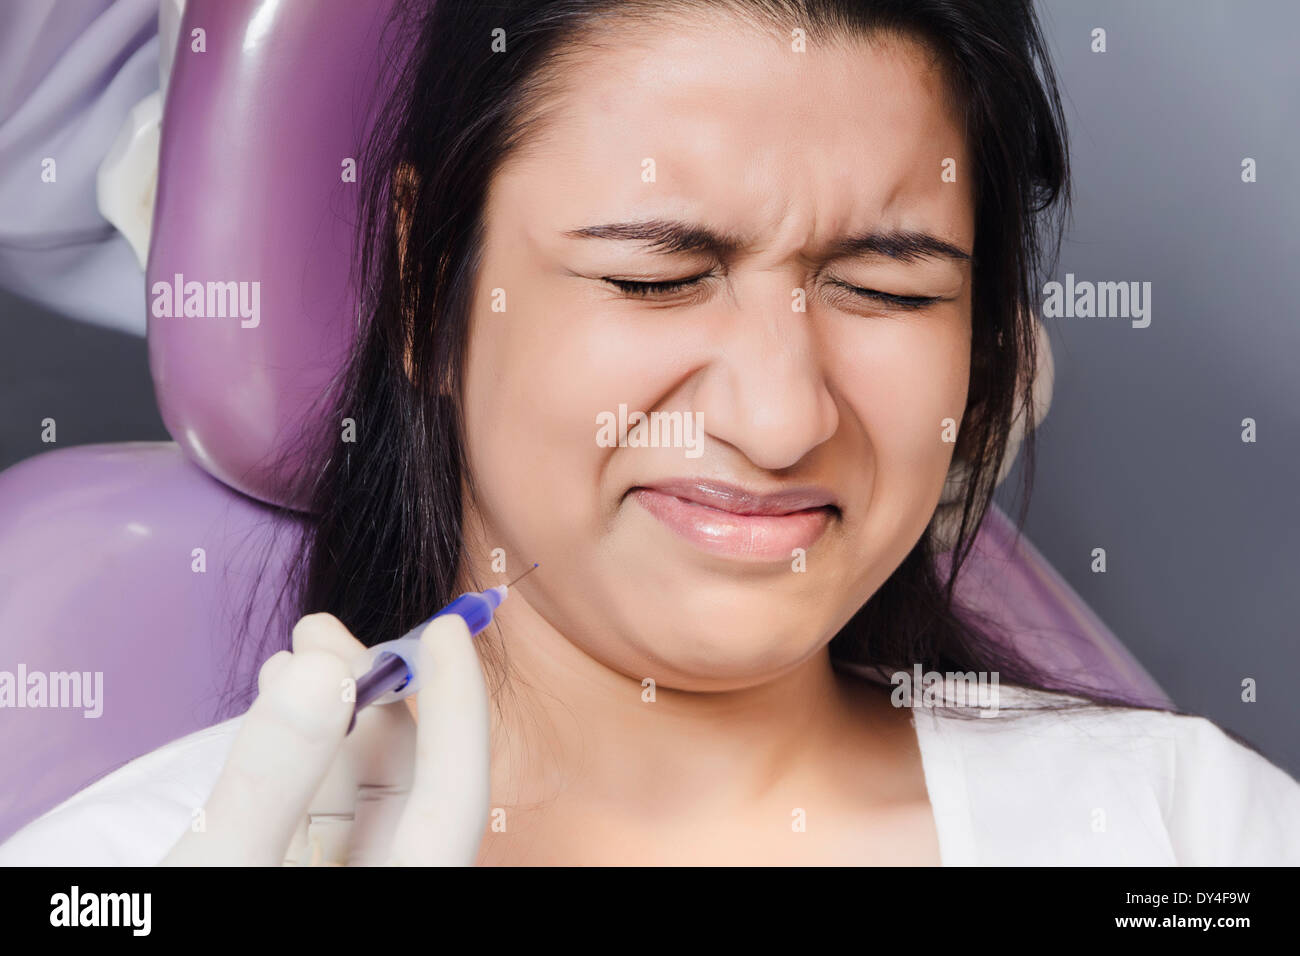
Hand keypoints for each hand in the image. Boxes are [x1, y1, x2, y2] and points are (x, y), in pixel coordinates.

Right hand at [161, 612, 490, 865]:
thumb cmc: (178, 954)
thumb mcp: (217, 872)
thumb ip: (268, 778)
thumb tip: (322, 668)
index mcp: (396, 896)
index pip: (452, 796)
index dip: (457, 707)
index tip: (449, 629)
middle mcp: (384, 887)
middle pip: (408, 783)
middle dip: (375, 694)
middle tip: (322, 630)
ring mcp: (344, 884)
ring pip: (363, 791)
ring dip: (336, 715)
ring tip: (296, 655)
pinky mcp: (303, 879)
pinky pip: (321, 812)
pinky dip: (305, 754)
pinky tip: (284, 708)